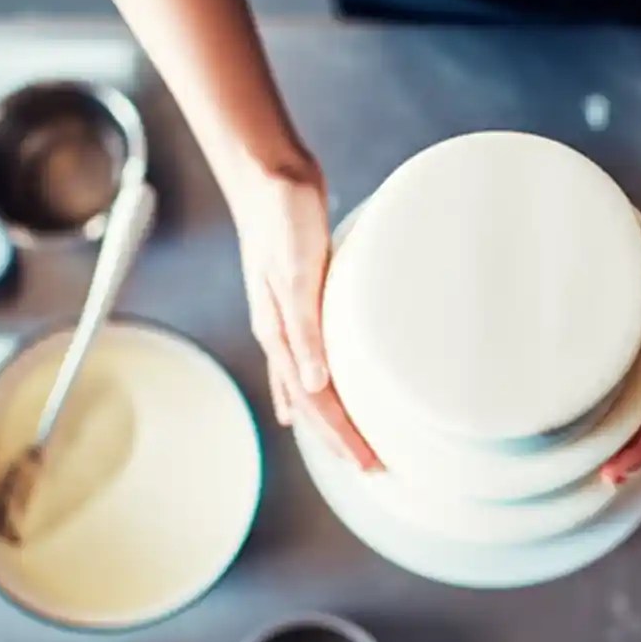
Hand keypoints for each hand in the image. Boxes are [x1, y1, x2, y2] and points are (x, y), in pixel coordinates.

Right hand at [228, 157, 380, 470]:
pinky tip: (313, 390)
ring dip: (327, 418)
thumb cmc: (284, 216)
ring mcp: (289, 318)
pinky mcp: (302, 298)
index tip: (370, 465)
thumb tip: (313, 387)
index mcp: (282, 334)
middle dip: (338, 438)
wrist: (268, 173)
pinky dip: (309, 385)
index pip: (316, 402)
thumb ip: (305, 328)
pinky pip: (305, 357)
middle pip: (311, 402)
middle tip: (371, 468)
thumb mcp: (298, 270)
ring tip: (344, 446)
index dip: (342, 436)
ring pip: (306, 385)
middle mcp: (282, 334)